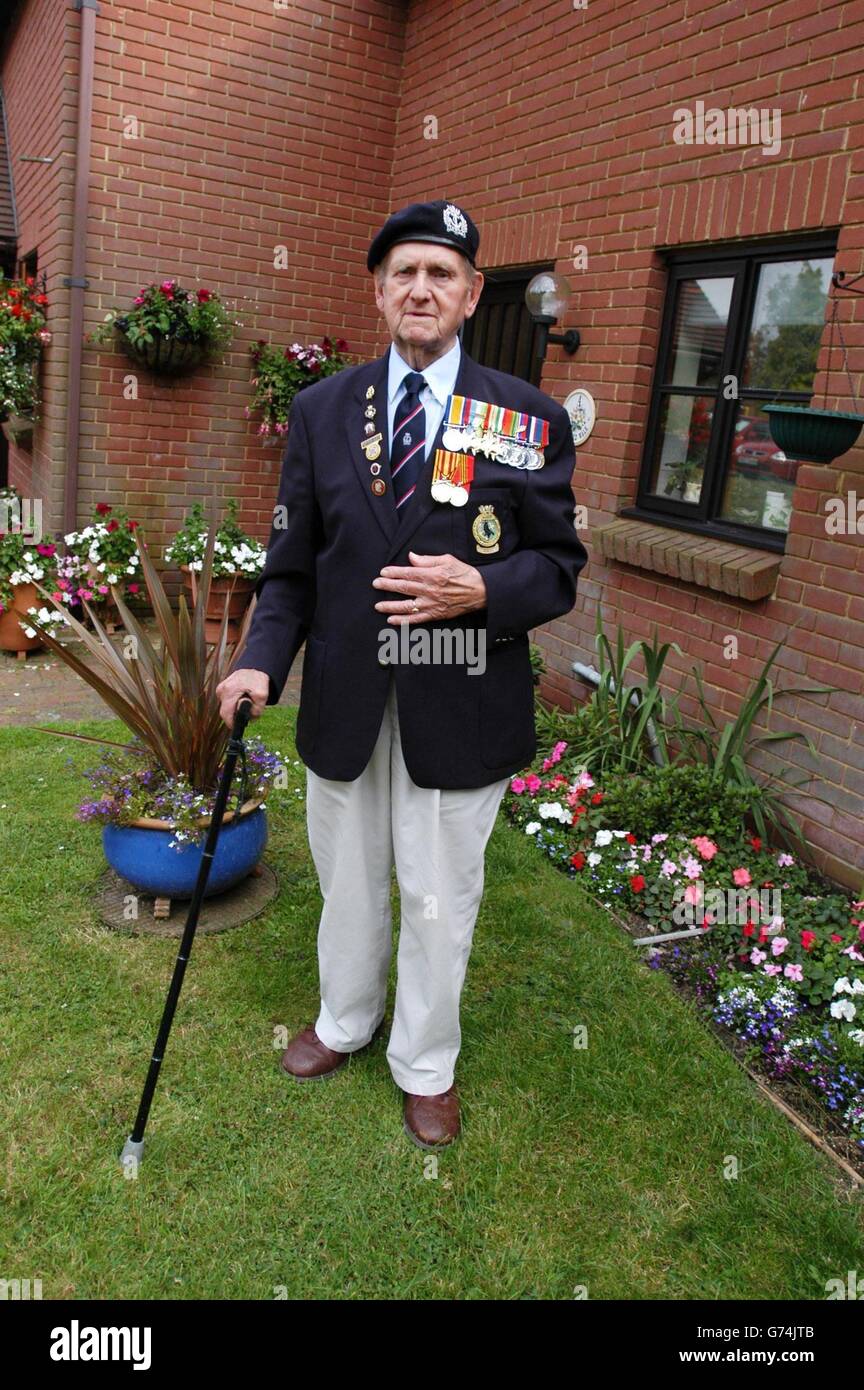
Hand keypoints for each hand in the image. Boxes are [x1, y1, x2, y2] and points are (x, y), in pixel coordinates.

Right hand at [215, 668, 270, 728]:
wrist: (254, 668)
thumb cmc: (258, 681)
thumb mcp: (262, 696)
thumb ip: (256, 710)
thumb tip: (248, 718)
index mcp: (229, 691)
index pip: (225, 714)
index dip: (231, 723)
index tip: (239, 726)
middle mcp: (222, 690)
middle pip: (225, 712)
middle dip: (235, 715)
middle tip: (248, 712)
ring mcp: (220, 689)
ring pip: (226, 707)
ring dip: (235, 709)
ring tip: (246, 702)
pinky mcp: (221, 689)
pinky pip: (226, 702)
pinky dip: (234, 703)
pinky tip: (241, 698)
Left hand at [372, 551, 487, 623]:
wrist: (480, 591)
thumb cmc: (464, 574)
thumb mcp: (447, 560)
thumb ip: (427, 560)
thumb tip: (411, 558)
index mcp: (432, 575)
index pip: (408, 573)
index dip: (393, 572)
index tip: (383, 572)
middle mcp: (430, 590)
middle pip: (404, 588)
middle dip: (387, 586)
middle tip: (376, 584)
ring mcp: (432, 604)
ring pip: (406, 606)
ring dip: (390, 606)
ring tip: (378, 605)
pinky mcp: (436, 614)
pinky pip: (416, 619)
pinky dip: (403, 621)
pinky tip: (392, 620)